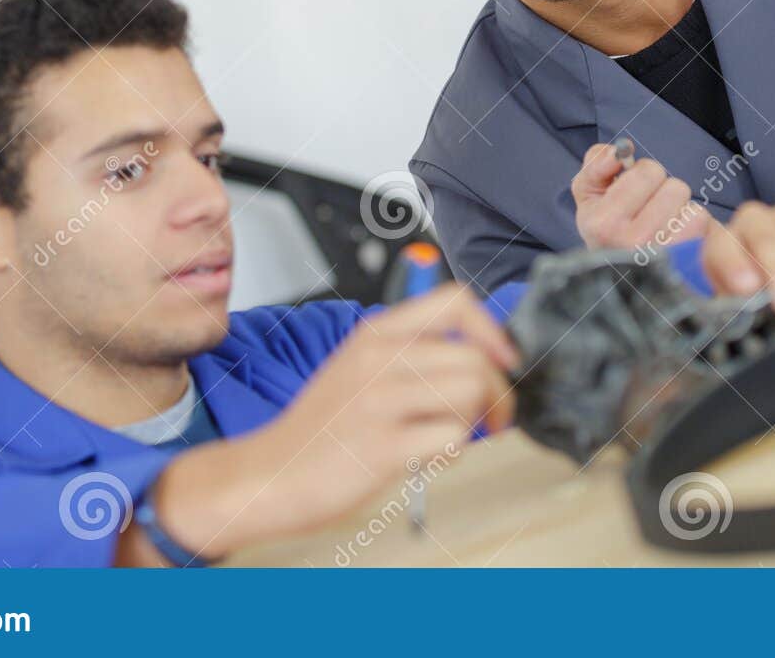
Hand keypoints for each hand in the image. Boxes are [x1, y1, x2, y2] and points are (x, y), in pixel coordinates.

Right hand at [136, 286, 516, 562]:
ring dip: (478, 421)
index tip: (503, 361)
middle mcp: (379, 357)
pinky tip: (430, 458)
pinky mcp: (382, 446)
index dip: (492, 331)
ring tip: (453, 436)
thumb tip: (487, 358)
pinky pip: (453, 439)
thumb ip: (415, 354)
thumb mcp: (361, 366)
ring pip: (471, 392)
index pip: (455, 301)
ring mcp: (379, 400)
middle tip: (493, 417)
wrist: (271, 473)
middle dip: (498, 392)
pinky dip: (455, 453)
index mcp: (376, 332)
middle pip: (475, 355)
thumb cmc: (325, 426)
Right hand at [571, 142, 710, 248]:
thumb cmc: (607, 229)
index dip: (642, 177)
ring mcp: (662, 253)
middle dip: (664, 193)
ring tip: (663, 227)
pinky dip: (693, 226)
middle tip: (649, 211)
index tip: (631, 195)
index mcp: (602, 222)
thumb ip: (596, 163)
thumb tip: (619, 151)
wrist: (621, 276)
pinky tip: (677, 238)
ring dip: (680, 211)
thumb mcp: (589, 195)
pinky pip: (702, 222)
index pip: (647, 171)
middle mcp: (631, 241)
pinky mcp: (687, 260)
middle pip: (674, 186)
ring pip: (690, 205)